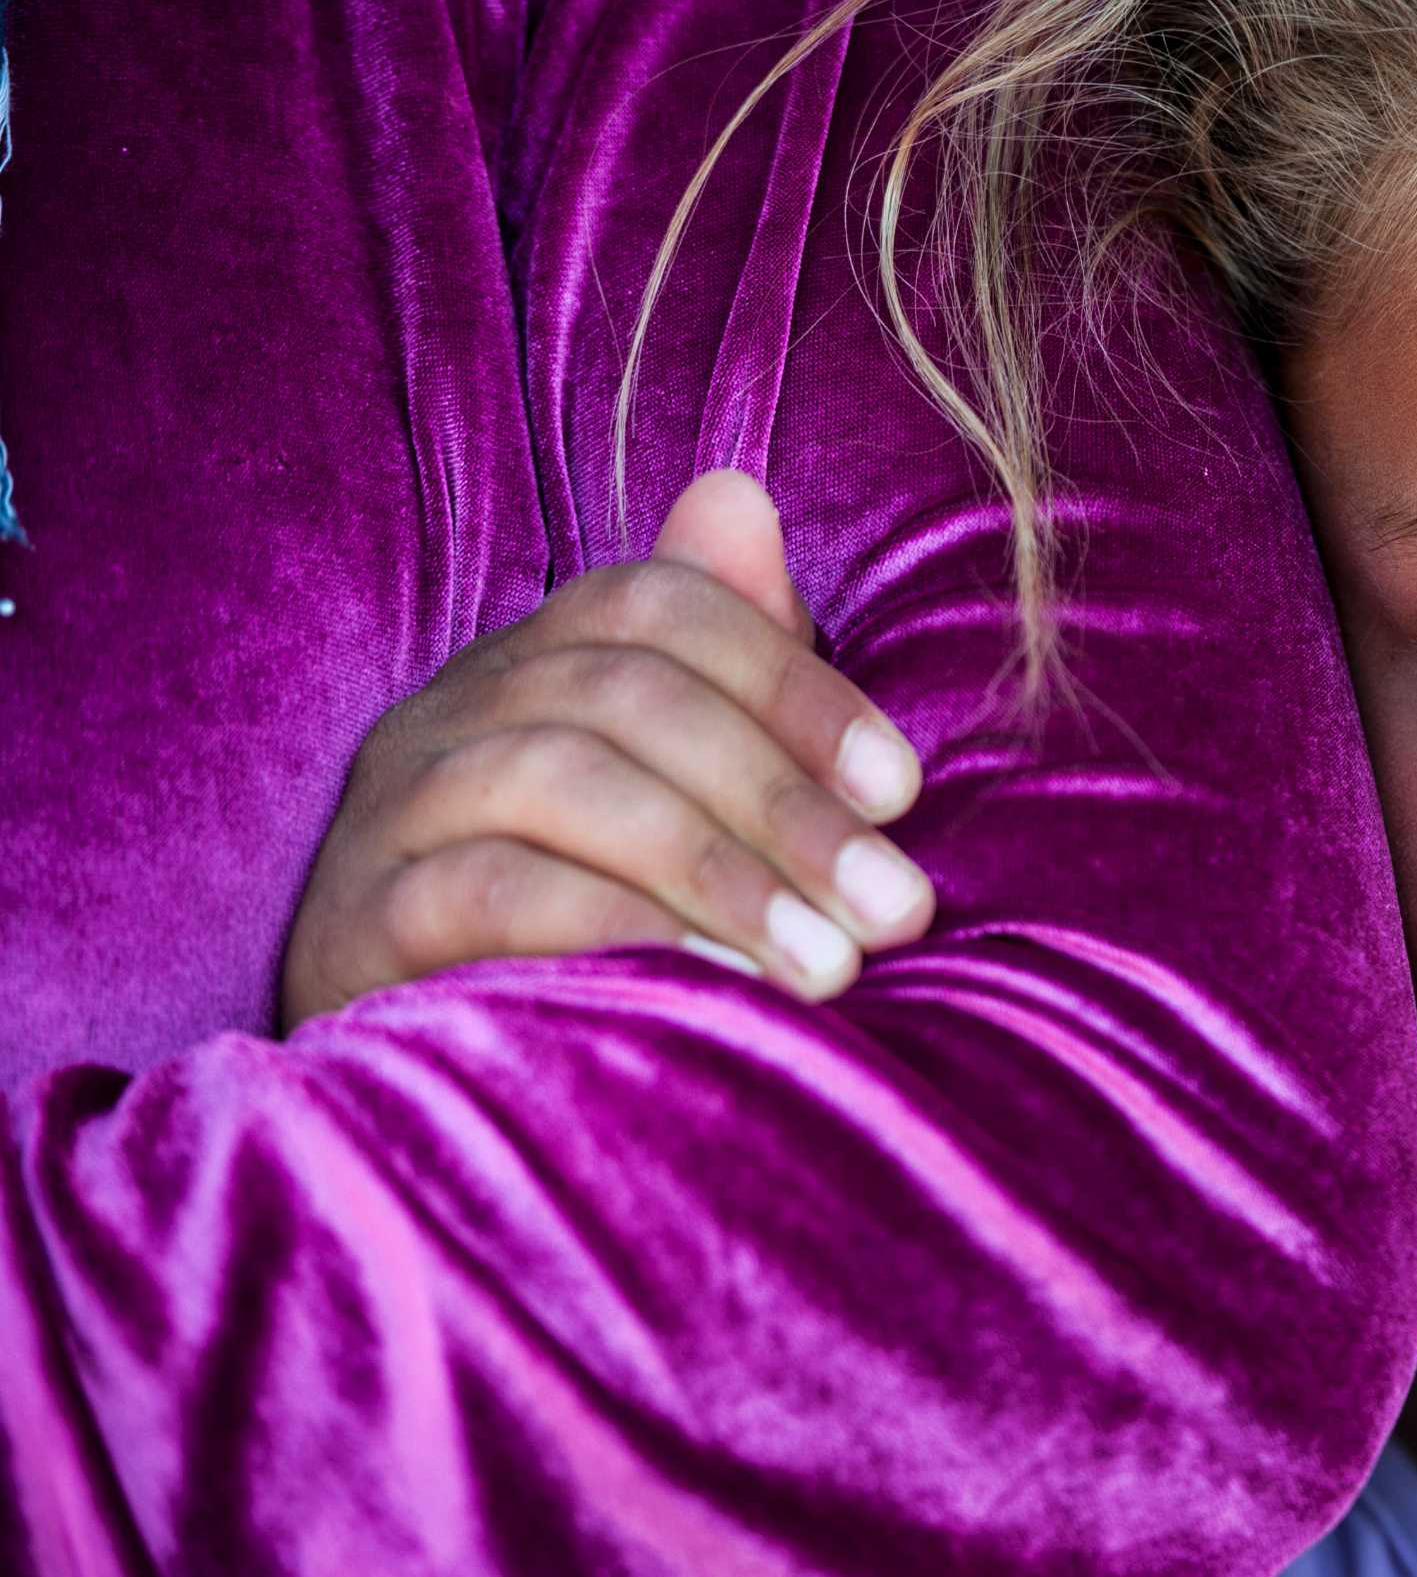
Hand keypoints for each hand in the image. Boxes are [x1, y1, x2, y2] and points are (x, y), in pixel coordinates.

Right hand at [281, 472, 935, 1025]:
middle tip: (895, 906)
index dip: (793, 686)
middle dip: (784, 800)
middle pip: (624, 694)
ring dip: (719, 868)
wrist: (407, 1081)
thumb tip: (743, 495)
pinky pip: (485, 891)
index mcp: (527, 664)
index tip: (902, 791)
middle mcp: (445, 714)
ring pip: (559, 779)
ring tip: (830, 964)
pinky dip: (613, 925)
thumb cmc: (577, 921)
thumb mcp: (670, 787)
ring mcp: (388, 812)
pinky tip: (714, 982)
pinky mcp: (354, 922)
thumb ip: (724, 658)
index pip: (659, 608)